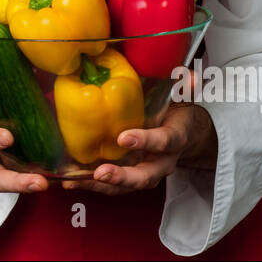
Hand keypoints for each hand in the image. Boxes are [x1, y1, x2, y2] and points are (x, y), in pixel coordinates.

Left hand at [61, 75, 215, 194]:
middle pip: (145, 176)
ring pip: (126, 186)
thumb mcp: (182, 95)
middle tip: (101, 173)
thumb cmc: (176, 110)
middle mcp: (162, 162)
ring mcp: (145, 172)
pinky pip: (112, 185)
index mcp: (175, 138)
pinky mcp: (129, 176)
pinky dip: (91, 185)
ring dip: (102, 186)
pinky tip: (70, 180)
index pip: (164, 141)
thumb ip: (185, 85)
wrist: (181, 132)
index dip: (146, 141)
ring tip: (77, 181)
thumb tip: (190, 75)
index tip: (123, 138)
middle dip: (123, 177)